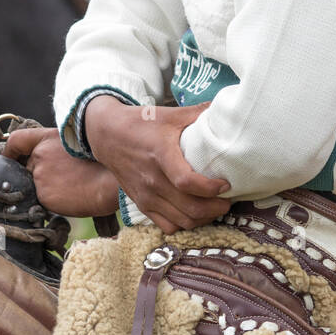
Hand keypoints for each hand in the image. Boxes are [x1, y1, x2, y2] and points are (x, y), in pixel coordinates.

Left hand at [3, 127, 118, 216]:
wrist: (110, 182)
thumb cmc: (99, 163)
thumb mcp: (76, 144)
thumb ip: (55, 149)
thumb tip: (43, 159)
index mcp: (47, 138)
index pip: (17, 141)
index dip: (10, 151)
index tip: (9, 159)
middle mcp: (39, 155)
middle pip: (28, 169)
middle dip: (39, 175)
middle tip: (63, 179)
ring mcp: (39, 175)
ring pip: (35, 186)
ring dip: (48, 189)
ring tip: (72, 187)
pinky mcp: (42, 194)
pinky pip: (42, 201)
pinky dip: (53, 201)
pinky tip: (71, 196)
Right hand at [83, 95, 232, 233]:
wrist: (107, 135)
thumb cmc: (141, 123)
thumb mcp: (169, 114)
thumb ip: (198, 113)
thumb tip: (224, 108)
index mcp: (161, 155)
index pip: (186, 182)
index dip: (210, 188)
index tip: (226, 184)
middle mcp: (152, 180)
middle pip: (189, 208)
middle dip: (215, 208)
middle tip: (228, 201)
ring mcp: (146, 195)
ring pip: (181, 221)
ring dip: (203, 218)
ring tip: (215, 208)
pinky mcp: (142, 204)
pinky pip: (167, 226)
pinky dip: (185, 224)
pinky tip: (195, 213)